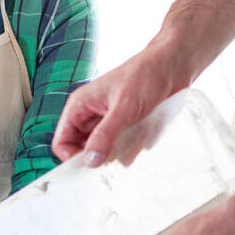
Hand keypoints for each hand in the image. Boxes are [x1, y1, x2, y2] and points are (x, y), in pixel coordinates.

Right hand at [51, 45, 180, 167]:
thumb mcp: (124, 107)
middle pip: (82, 149)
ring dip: (117, 154)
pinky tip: (142, 142)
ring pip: (103, 150)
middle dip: (96, 158)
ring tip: (132, 146)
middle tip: (113, 163)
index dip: (72, 157)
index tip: (91, 167)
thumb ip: (105, 134)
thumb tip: (90, 161)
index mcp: (81, 105)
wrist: (172, 67)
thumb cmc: (146, 74)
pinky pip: (121, 147)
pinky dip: (130, 149)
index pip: (62, 140)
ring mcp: (109, 122)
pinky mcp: (125, 126)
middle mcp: (91, 115)